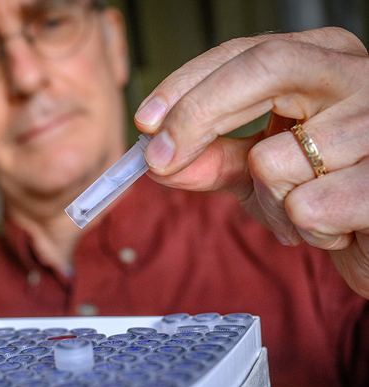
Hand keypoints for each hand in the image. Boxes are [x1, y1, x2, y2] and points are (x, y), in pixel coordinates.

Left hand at [134, 27, 368, 298]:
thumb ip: (210, 159)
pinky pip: (307, 206)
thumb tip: (156, 161)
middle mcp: (357, 75)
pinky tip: (329, 229)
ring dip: (267, 202)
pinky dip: (300, 228)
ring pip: (275, 158)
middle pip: (264, 68)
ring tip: (298, 213)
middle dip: (198, 115)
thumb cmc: (322, 192)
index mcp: (322, 59)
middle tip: (159, 161)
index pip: (243, 53)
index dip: (186, 85)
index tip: (144, 122)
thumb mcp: (259, 171)